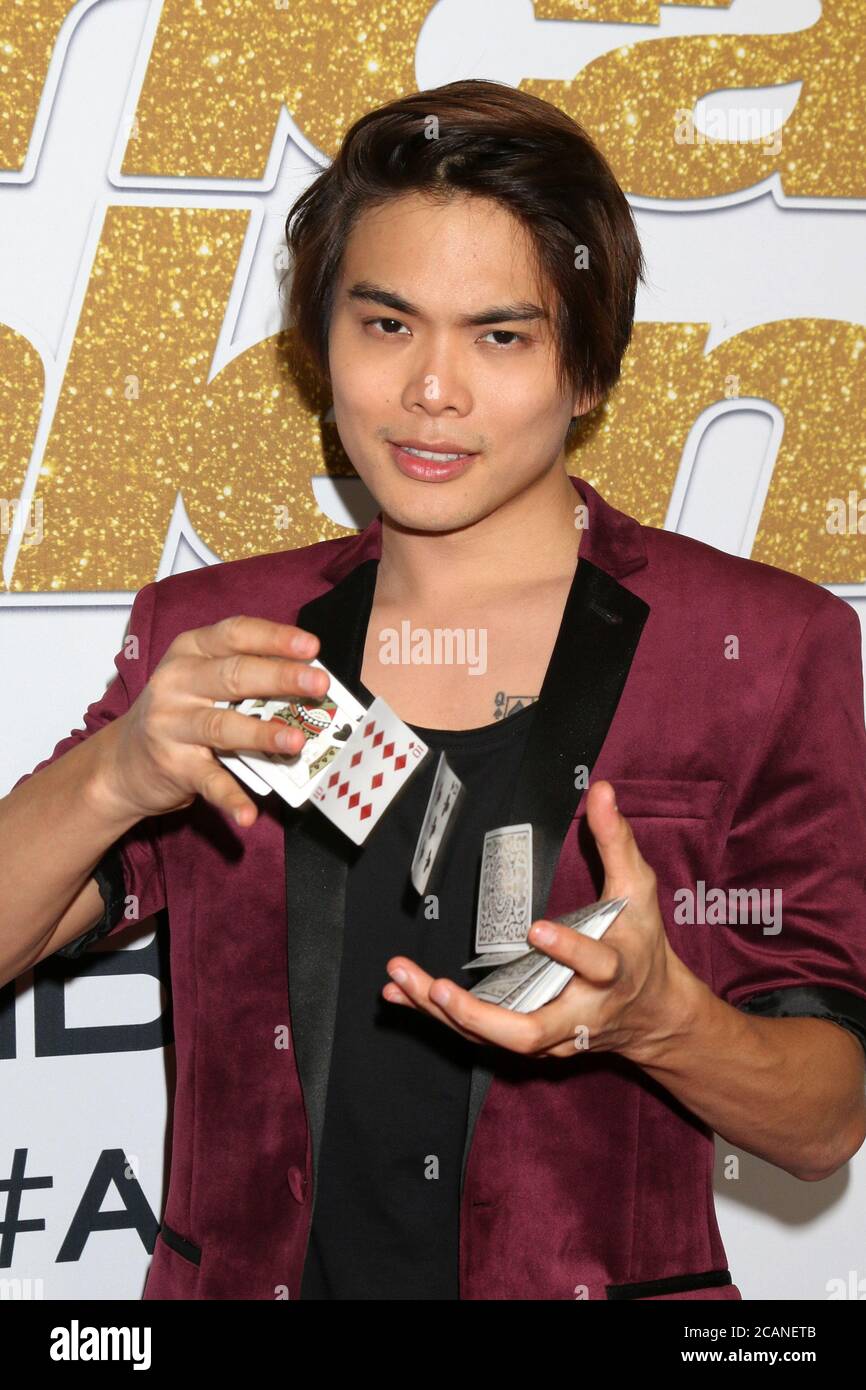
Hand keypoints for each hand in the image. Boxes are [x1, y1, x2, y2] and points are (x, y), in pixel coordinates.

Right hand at [95, 615, 328, 826]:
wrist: (122, 762)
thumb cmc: (179, 712)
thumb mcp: (202, 679)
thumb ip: (245, 675)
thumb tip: (307, 681)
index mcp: (191, 651)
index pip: (235, 634)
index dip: (275, 638)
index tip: (311, 646)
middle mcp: (177, 682)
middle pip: (234, 675)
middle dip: (280, 678)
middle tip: (317, 685)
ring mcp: (171, 725)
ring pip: (222, 725)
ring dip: (262, 733)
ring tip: (296, 742)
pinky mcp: (173, 766)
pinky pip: (208, 781)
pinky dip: (230, 798)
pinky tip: (249, 814)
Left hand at [382, 779, 686, 1061]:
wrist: (653, 1013)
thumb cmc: (642, 942)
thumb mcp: (637, 890)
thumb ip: (616, 841)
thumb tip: (601, 789)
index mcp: (613, 972)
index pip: (596, 966)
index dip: (568, 952)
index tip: (535, 930)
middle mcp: (581, 1012)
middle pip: (529, 1030)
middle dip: (479, 1014)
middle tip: (440, 987)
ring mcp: (554, 1036)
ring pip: (497, 1038)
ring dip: (446, 1014)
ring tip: (403, 981)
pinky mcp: (531, 1042)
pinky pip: (481, 1036)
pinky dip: (439, 1018)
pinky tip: (400, 993)